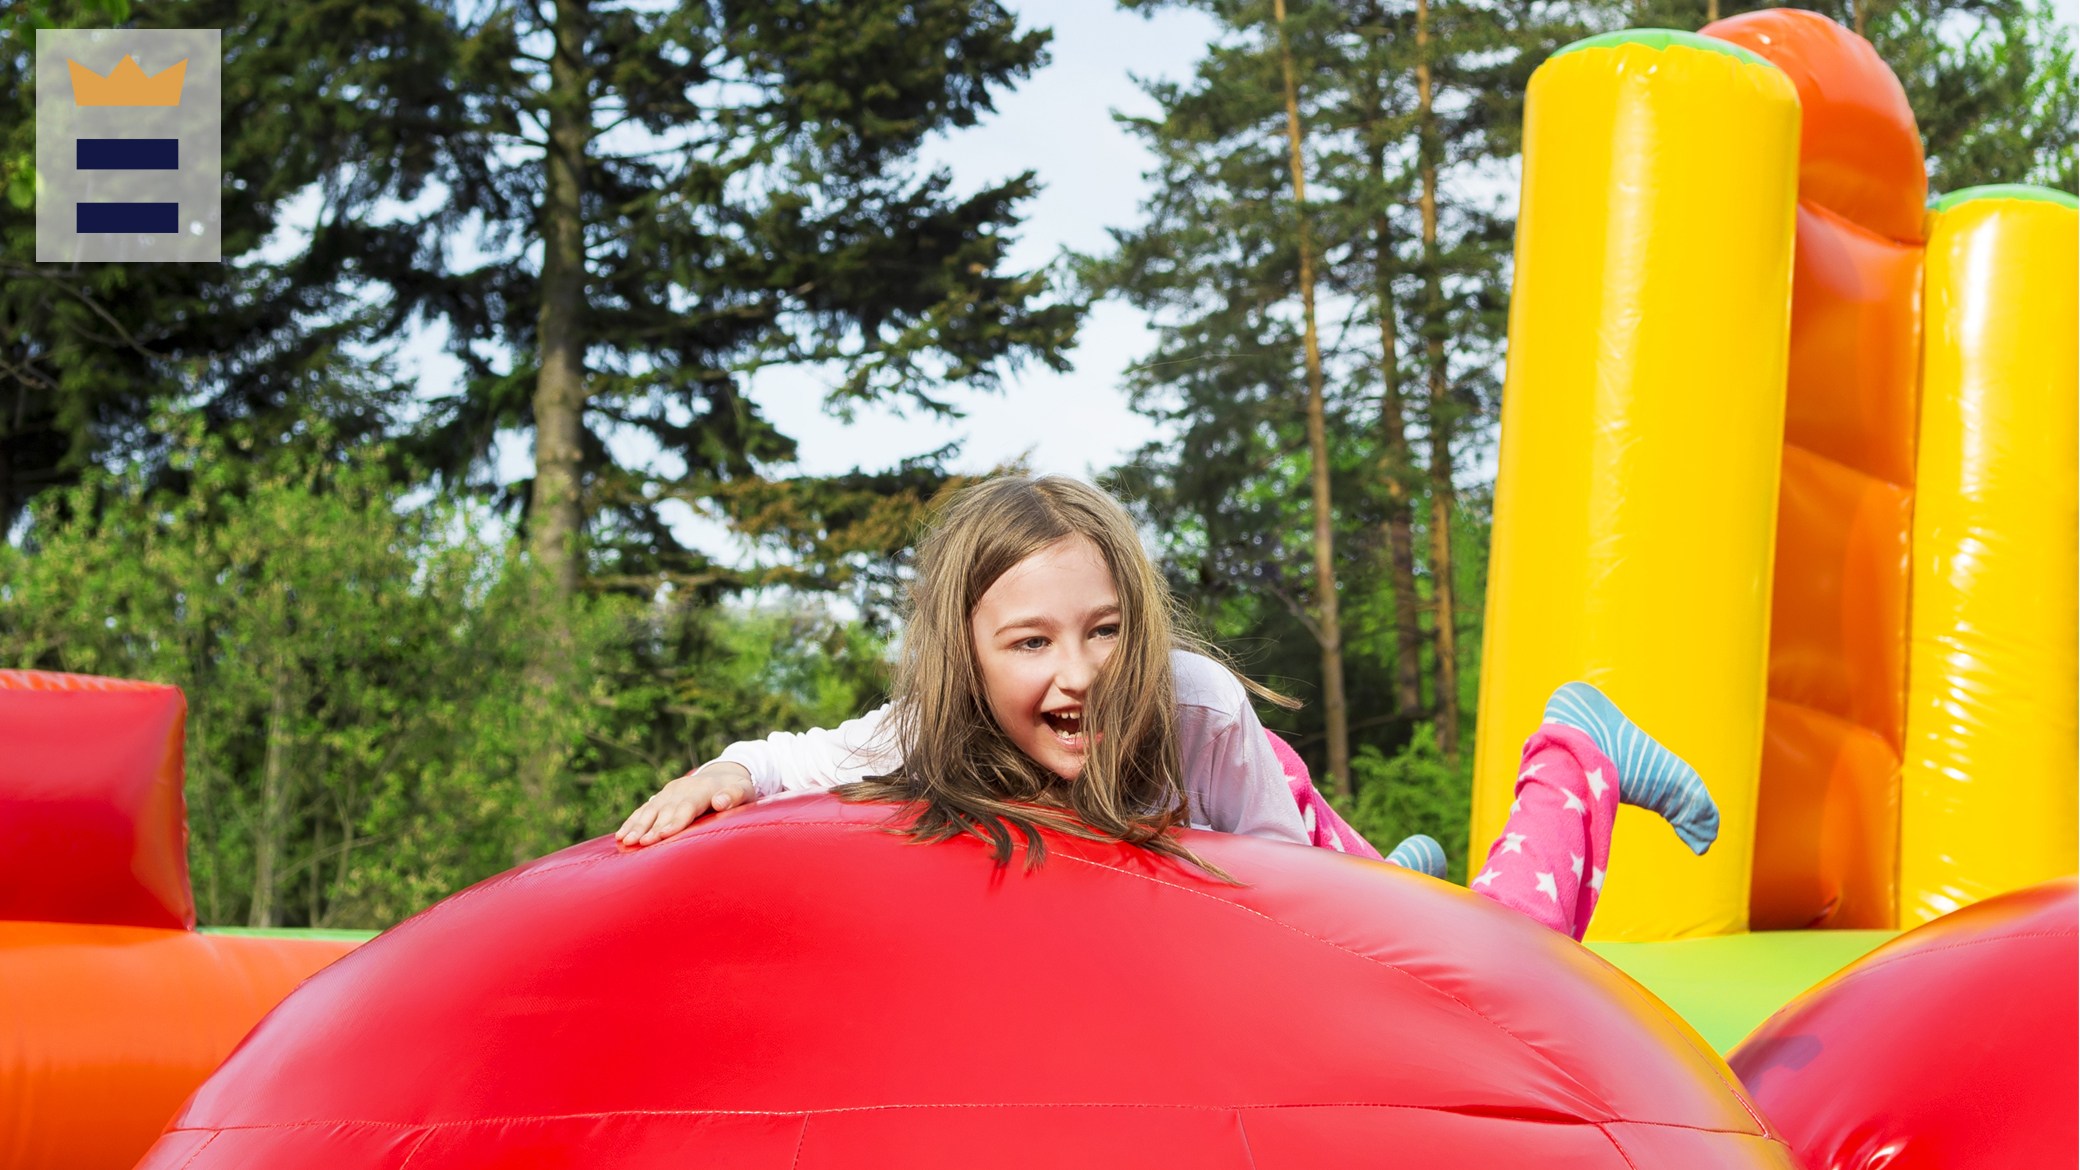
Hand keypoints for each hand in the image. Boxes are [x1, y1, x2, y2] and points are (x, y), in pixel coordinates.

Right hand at [615, 761, 755, 846]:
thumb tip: (721, 801)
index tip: (663, 835)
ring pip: (650, 810)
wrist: (723, 774)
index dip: (675, 822)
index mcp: (703, 789)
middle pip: (665, 810)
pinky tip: (621, 836)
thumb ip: (734, 796)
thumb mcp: (744, 790)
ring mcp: (669, 792)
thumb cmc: (737, 789)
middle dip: (651, 827)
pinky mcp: (661, 797)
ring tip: (625, 841)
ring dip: (637, 825)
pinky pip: (644, 809)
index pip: (687, 807)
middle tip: (638, 843)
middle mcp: (682, 789)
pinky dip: (632, 822)